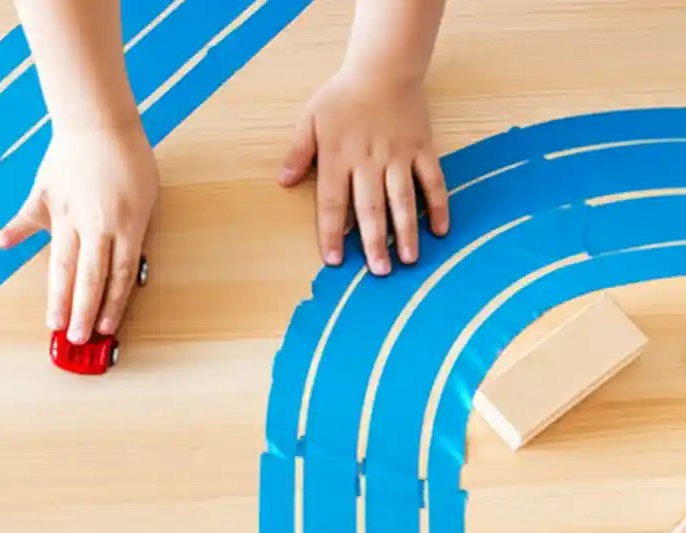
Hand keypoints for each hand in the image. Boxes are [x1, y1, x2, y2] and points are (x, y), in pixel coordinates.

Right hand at [0, 122, 158, 342]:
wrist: (100, 121)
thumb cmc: (127, 158)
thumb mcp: (145, 198)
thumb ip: (130, 235)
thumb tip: (121, 266)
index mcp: (126, 225)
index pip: (119, 275)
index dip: (112, 305)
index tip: (104, 329)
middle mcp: (97, 224)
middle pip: (90, 276)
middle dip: (83, 311)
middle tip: (76, 338)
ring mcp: (69, 212)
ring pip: (63, 262)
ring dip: (57, 295)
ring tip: (52, 322)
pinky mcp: (47, 197)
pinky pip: (27, 218)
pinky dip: (11, 231)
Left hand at [279, 67, 449, 274]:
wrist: (384, 68)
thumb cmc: (342, 97)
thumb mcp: (310, 119)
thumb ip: (298, 152)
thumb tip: (284, 181)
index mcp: (339, 157)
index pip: (333, 203)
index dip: (332, 233)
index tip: (333, 260)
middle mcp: (369, 161)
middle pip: (372, 208)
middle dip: (374, 243)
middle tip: (379, 272)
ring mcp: (399, 156)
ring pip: (404, 200)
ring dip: (407, 232)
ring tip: (409, 260)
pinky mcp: (423, 149)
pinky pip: (433, 181)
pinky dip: (438, 206)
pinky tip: (440, 230)